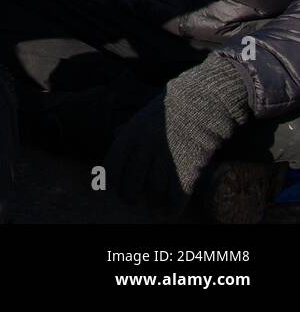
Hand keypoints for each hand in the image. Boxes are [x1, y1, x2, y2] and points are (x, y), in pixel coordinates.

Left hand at [103, 54, 249, 210]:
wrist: (202, 100)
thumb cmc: (170, 107)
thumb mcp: (142, 115)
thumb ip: (128, 128)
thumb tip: (114, 135)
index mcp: (131, 134)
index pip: (112, 166)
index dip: (110, 180)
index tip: (112, 186)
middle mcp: (146, 148)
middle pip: (131, 185)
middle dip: (130, 196)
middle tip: (133, 199)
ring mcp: (168, 158)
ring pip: (153, 192)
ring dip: (152, 201)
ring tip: (152, 205)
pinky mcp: (189, 167)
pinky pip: (177, 194)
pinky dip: (172, 207)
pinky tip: (170, 210)